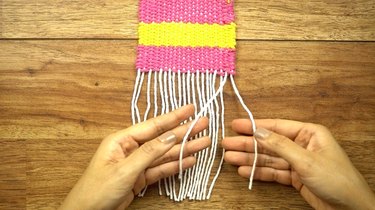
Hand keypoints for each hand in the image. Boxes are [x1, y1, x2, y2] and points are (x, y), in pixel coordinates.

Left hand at [59, 105, 209, 209]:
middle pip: (163, 138)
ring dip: (184, 149)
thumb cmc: (97, 189)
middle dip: (184, 131)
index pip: (153, 125)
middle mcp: (131, 149)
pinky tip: (190, 160)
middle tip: (204, 124)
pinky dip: (176, 165)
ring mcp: (137, 164)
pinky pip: (161, 169)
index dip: (173, 117)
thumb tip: (170, 136)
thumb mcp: (124, 169)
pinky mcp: (140, 178)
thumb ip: (149, 152)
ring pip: (165, 154)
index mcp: (122, 140)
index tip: (190, 109)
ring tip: (204, 143)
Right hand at [223, 119, 374, 209]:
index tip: (236, 125)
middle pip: (269, 143)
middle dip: (248, 144)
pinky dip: (259, 171)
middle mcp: (302, 145)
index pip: (276, 126)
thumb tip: (258, 131)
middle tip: (227, 144)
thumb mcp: (306, 160)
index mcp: (309, 133)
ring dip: (250, 158)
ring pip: (269, 158)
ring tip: (230, 158)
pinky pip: (273, 172)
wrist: (350, 208)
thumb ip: (280, 145)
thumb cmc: (337, 179)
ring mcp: (297, 161)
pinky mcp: (295, 177)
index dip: (254, 126)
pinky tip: (245, 170)